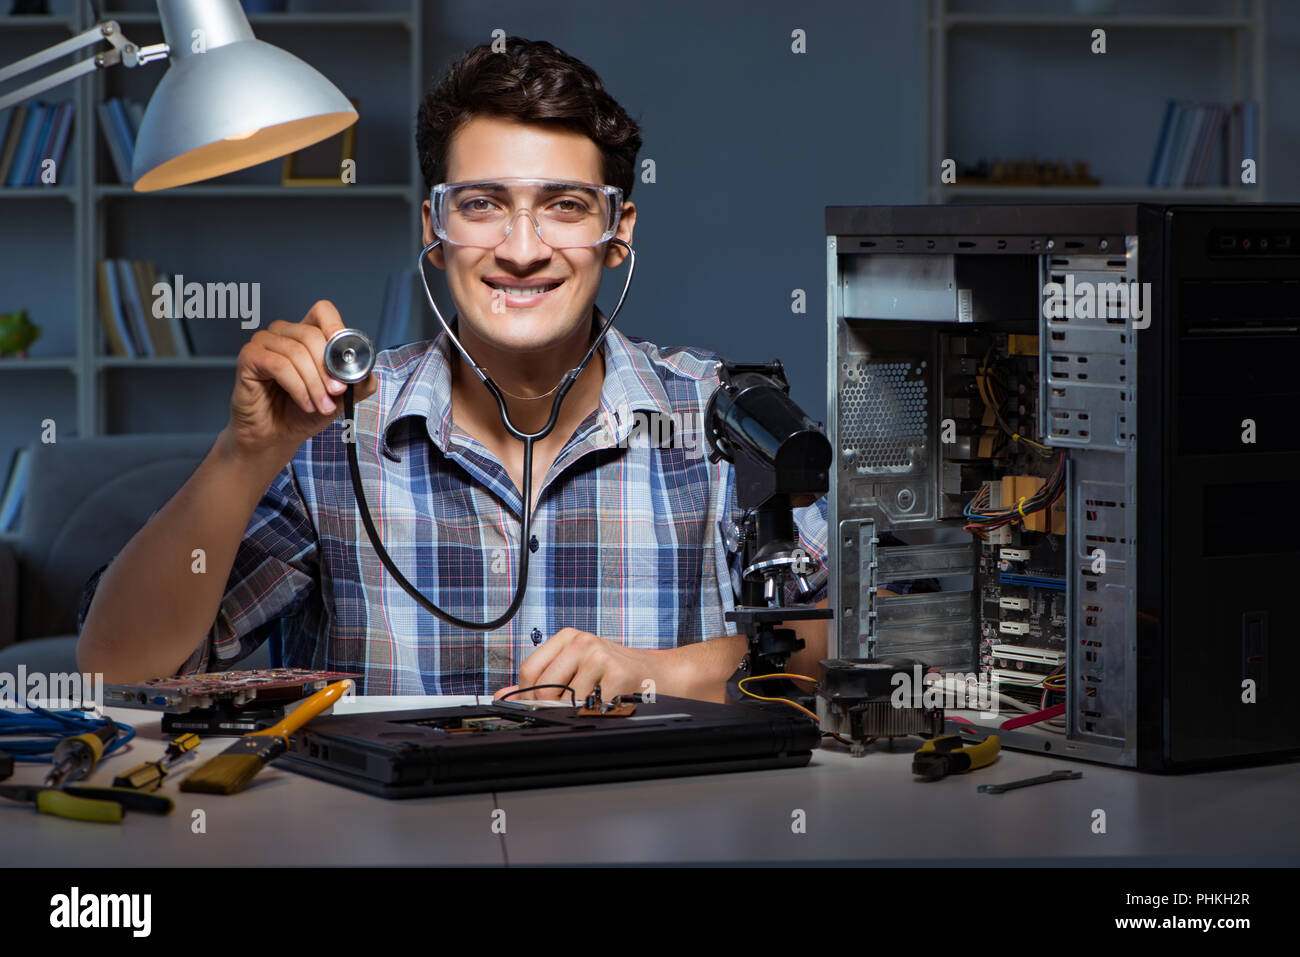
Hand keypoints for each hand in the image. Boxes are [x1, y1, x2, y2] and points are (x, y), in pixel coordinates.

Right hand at [225, 299, 377, 462]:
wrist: (278, 436)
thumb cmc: (304, 412)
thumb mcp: (341, 397)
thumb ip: (358, 382)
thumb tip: (367, 371)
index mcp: (306, 334)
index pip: (323, 311)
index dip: (336, 329)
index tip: (346, 358)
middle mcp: (284, 332)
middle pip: (312, 334)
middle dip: (329, 369)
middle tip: (336, 393)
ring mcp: (265, 342)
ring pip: (296, 352)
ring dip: (314, 384)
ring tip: (321, 405)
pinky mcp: (250, 357)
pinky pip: (278, 364)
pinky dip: (297, 387)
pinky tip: (305, 403)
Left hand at [494, 628, 677, 703]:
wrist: (663, 674)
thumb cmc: (618, 674)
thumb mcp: (578, 668)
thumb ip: (541, 681)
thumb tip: (502, 695)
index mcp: (568, 638)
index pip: (530, 669)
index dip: (529, 696)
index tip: (537, 708)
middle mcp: (582, 641)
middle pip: (545, 687)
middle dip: (551, 709)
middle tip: (568, 713)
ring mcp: (600, 655)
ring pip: (568, 701)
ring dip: (579, 713)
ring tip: (596, 705)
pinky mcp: (617, 674)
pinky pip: (592, 708)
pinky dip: (597, 715)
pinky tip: (610, 706)